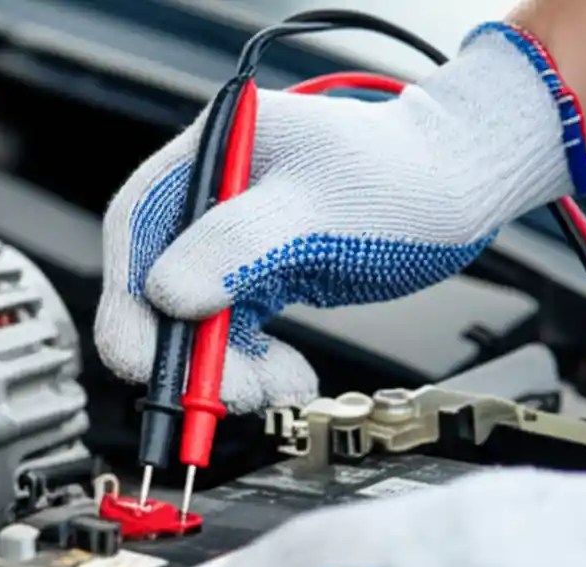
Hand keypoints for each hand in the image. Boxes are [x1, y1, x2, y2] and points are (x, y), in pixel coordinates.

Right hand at [97, 27, 585, 413]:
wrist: (457, 189)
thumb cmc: (402, 176)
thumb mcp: (318, 209)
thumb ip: (237, 245)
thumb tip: (166, 295)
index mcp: (208, 156)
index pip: (136, 227)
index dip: (128, 297)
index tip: (142, 357)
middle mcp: (207, 199)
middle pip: (155, 284)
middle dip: (184, 348)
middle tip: (221, 392)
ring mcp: (229, 241)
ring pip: (192, 322)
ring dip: (224, 369)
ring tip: (276, 387)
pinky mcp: (254, 277)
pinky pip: (230, 335)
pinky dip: (253, 367)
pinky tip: (287, 377)